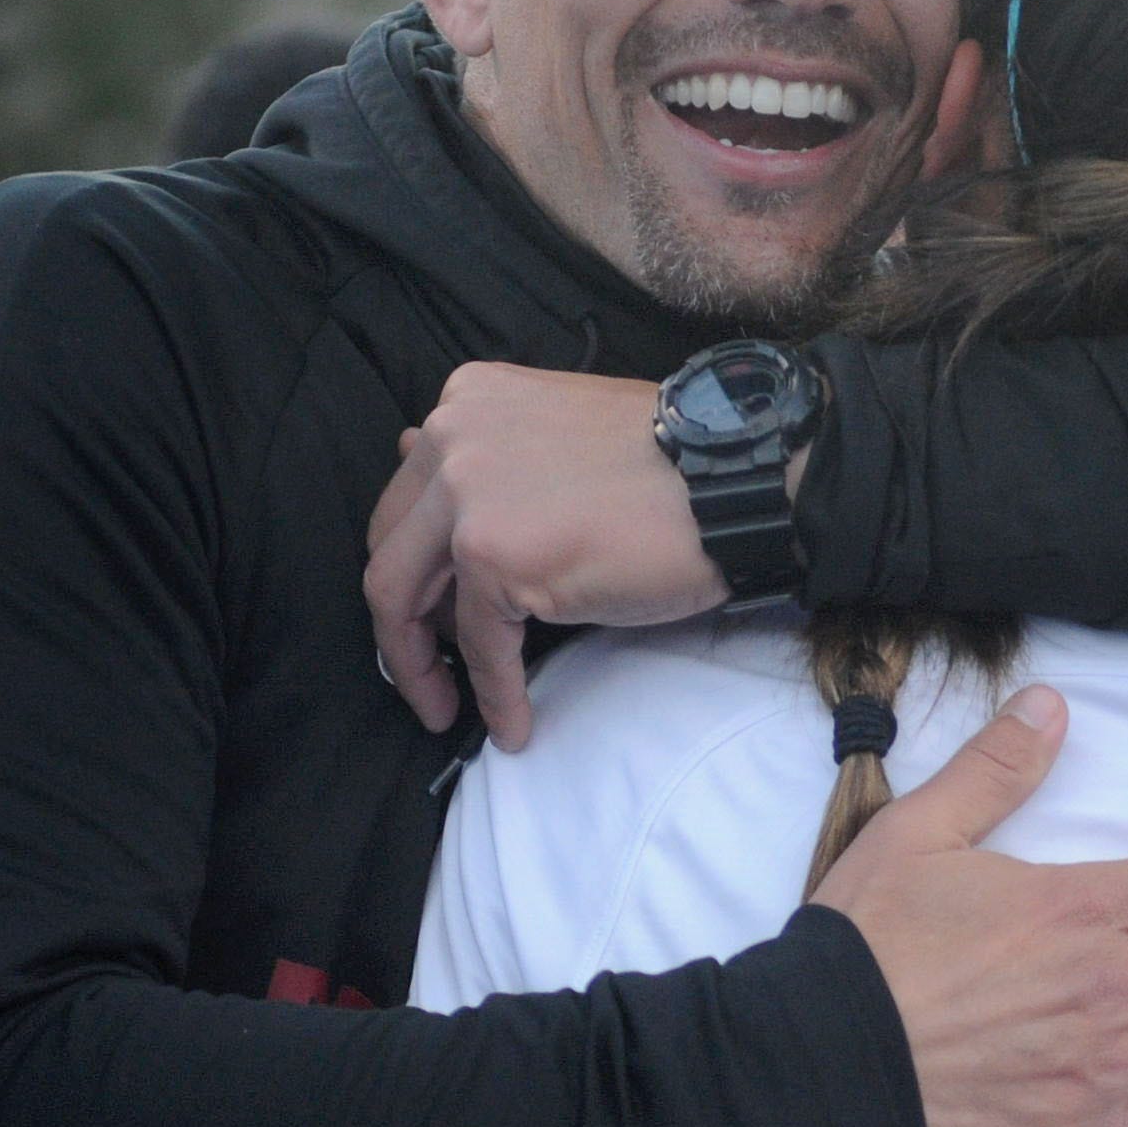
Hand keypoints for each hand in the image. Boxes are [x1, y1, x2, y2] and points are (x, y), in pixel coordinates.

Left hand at [365, 364, 726, 748]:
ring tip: (446, 708)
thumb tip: (429, 485)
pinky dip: (492, 694)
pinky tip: (512, 725)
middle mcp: (453, 437)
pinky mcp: (495, 556)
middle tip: (425, 671)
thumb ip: (493, 459)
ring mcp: (468, 496)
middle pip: (389, 548)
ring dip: (420, 668)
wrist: (738, 479)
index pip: (409, 496)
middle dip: (401, 622)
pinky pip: (479, 644)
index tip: (431, 612)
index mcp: (467, 400)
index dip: (415, 566)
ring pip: (402, 598)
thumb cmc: (672, 467)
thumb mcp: (561, 437)